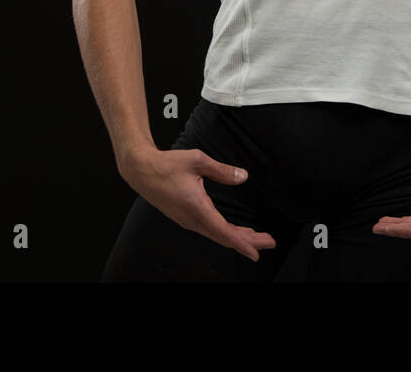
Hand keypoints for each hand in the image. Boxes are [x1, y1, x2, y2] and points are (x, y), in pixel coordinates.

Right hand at [119, 146, 276, 261]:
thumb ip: (221, 170)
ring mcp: (188, 221)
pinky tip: (234, 230)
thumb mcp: (197, 160)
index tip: (257, 251)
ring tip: (257, 238)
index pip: (223, 231)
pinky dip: (225, 233)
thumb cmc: (166, 165)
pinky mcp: (186, 218)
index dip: (242, 242)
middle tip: (269, 242)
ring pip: (217, 235)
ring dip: (237, 238)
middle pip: (224, 237)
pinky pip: (209, 230)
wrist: (141, 171)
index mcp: (196, 206)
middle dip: (248, 241)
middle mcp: (192, 218)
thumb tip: (242, 177)